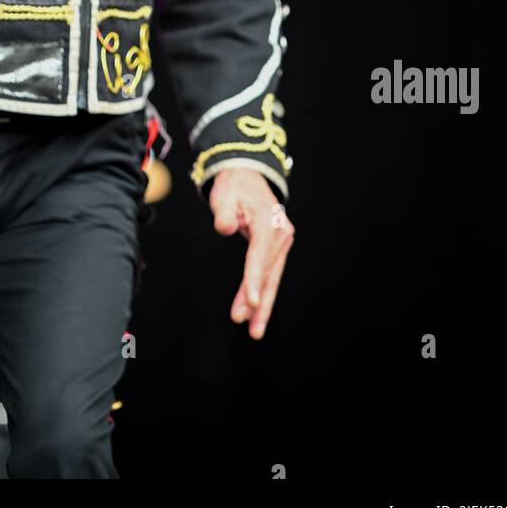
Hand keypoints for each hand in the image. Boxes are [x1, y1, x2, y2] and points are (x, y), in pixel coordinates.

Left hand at [209, 168, 294, 338]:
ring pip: (271, 277)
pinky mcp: (277, 249)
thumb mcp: (225, 196)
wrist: (247, 178)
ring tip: (253, 330)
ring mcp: (281, 242)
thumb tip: (225, 227)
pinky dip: (262, 292)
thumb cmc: (233, 188)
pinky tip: (255, 313)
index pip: (260, 255)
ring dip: (262, 304)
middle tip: (243, 321)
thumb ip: (225, 213)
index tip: (252, 302)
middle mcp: (280, 233)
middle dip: (257, 299)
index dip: (254, 279)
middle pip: (267, 271)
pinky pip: (269, 273)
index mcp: (268, 221)